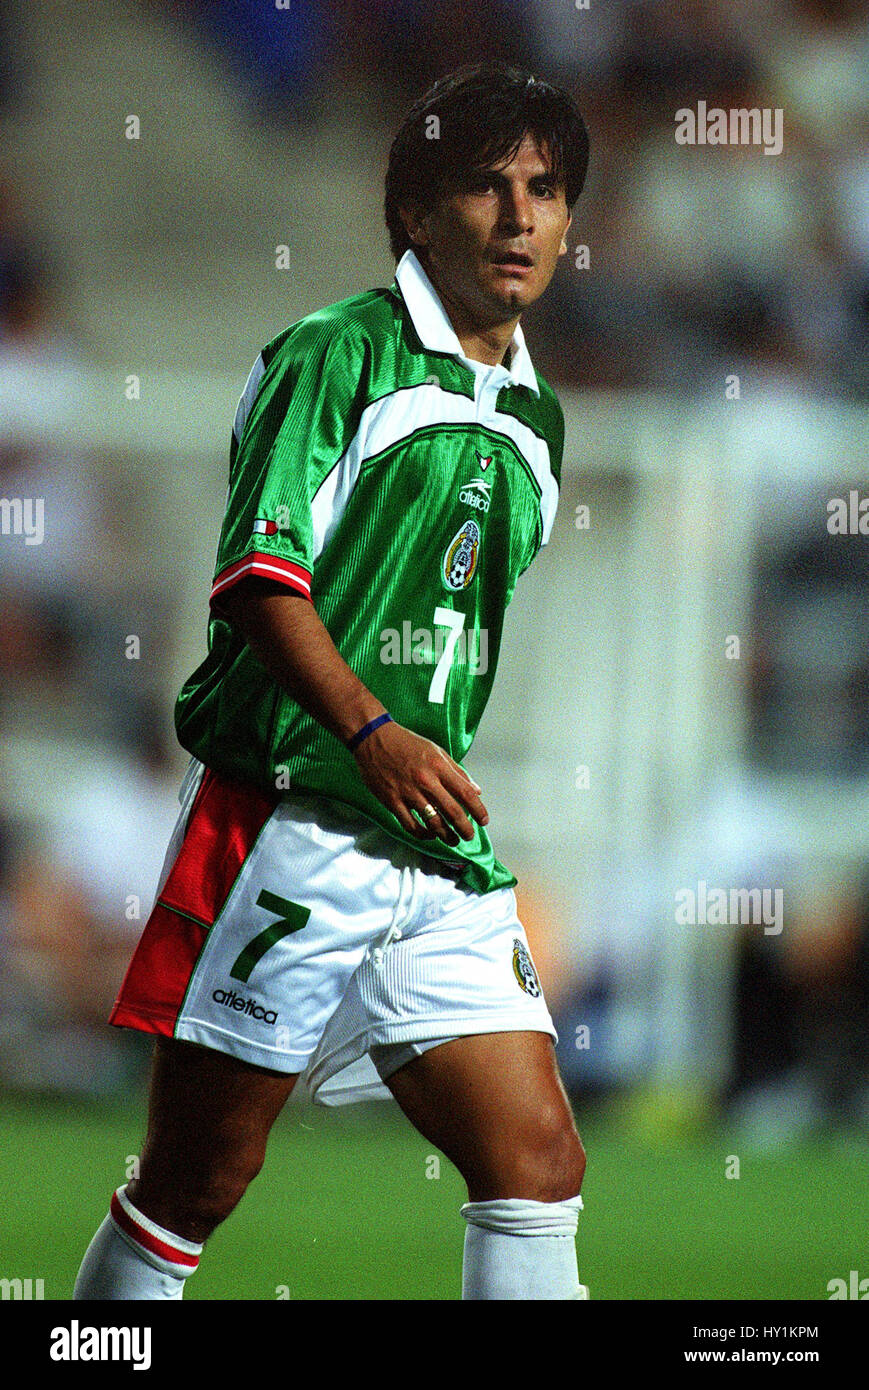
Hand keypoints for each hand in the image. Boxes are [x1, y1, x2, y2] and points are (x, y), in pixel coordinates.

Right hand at [351, 720, 487, 846]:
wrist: (373, 739)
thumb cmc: (406, 743)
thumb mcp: (436, 751)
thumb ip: (457, 771)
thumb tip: (476, 790)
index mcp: (438, 766)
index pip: (465, 793)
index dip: (478, 809)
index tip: (483, 820)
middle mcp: (425, 781)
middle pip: (452, 812)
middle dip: (465, 828)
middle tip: (469, 836)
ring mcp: (408, 793)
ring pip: (433, 823)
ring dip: (446, 836)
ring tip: (453, 840)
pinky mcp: (392, 801)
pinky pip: (410, 825)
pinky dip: (423, 834)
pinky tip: (430, 835)